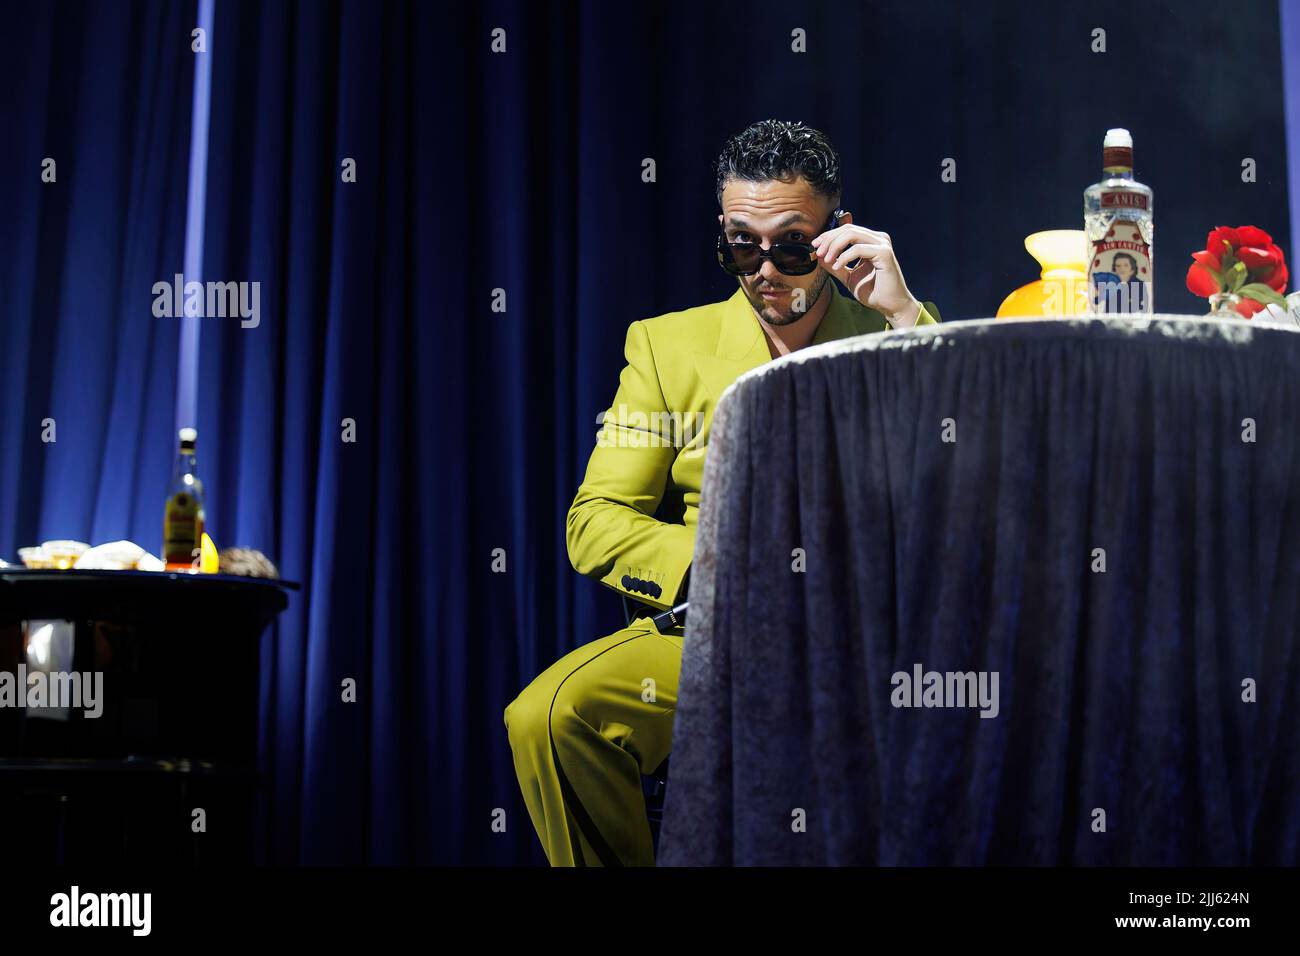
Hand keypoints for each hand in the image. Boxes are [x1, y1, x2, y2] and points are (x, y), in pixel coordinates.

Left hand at [811, 212, 921, 326]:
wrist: (889, 305)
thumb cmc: (872, 291)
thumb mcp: (847, 276)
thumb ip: (835, 265)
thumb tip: (819, 255)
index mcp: (870, 241)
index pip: (846, 229)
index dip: (828, 235)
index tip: (815, 246)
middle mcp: (878, 239)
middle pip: (848, 229)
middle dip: (829, 239)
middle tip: (818, 252)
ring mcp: (883, 244)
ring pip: (852, 235)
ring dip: (835, 246)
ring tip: (827, 259)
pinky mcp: (885, 254)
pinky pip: (859, 249)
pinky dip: (844, 256)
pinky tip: (837, 266)